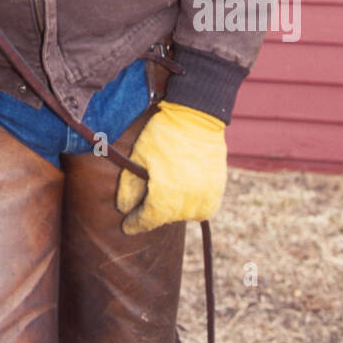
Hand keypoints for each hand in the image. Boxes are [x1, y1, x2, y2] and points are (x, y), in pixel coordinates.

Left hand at [116, 101, 226, 234]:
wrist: (196, 117)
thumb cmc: (163, 135)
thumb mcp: (139, 158)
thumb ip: (129, 187)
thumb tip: (124, 208)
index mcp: (165, 196)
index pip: (147, 220)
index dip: (135, 224)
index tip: (127, 226)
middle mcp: (188, 202)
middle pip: (166, 218)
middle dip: (152, 215)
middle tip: (142, 208)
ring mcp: (206, 197)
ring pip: (186, 215)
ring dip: (173, 211)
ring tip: (164, 196)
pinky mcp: (218, 189)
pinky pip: (204, 208)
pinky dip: (192, 206)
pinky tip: (183, 193)